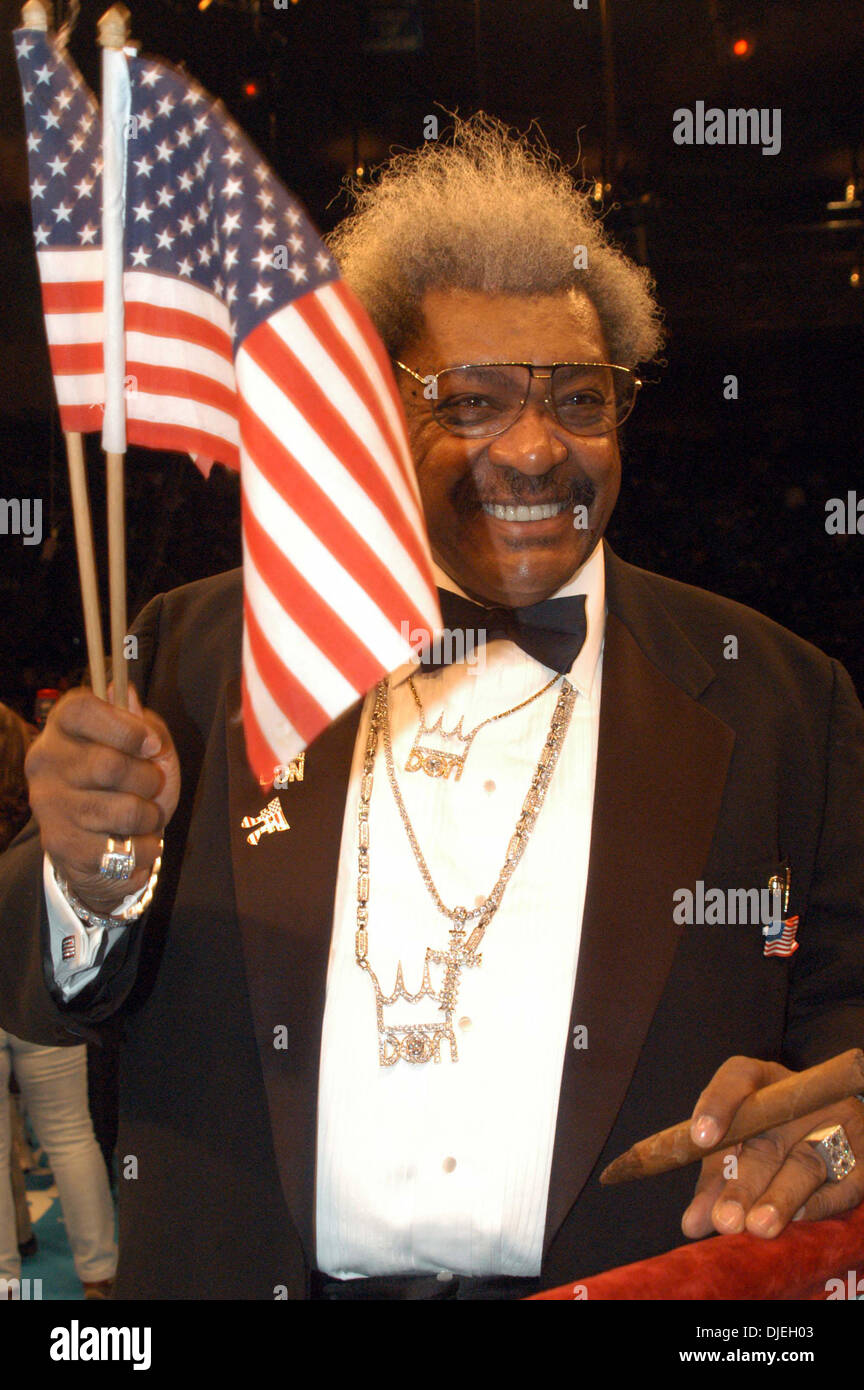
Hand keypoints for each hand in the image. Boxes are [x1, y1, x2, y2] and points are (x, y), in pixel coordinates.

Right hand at [25, 683, 180, 915]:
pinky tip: (137, 842)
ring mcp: (49, 804)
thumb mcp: (147, 747)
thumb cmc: (130, 784)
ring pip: (123, 810)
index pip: (81, 710)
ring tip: (145, 816)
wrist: (104, 843)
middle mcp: (46, 760)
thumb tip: (129, 695)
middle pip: (110, 765)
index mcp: (63, 726)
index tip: (151, 745)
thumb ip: (147, 724)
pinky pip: (122, 849)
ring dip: (150, 816)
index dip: (124, 727)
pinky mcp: (60, 844)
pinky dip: (145, 848)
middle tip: (152, 786)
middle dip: (149, 779)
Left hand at [681, 1055, 863, 1239]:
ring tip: (755, 1228)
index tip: (700, 1139)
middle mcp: (800, 1099)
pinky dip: (818, 1205)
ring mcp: (835, 1125)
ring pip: (804, 1164)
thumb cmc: (771, 1132)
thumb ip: (717, 1177)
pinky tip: (796, 1220)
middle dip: (743, 1184)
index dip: (717, 1105)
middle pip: (768, 1140)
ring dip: (779, 1199)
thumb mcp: (740, 1140)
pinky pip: (843, 1186)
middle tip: (724, 1219)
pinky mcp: (862, 1158)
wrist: (833, 1124)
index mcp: (763, 1081)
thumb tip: (694, 1225)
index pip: (739, 1076)